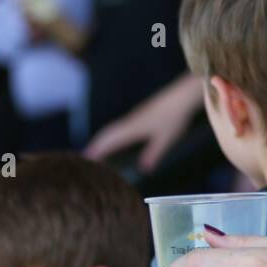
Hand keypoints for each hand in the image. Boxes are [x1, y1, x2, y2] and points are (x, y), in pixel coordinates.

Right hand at [84, 76, 199, 170]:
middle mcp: (129, 121)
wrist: (181, 96)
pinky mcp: (140, 114)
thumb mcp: (164, 140)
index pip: (108, 139)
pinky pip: (120, 126)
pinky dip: (113, 134)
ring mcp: (134, 116)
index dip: (97, 149)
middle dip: (96, 144)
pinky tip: (119, 139)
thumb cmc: (173, 117)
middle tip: (86, 156)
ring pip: (113, 128)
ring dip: (104, 138)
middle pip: (107, 132)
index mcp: (132, 128)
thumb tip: (143, 170)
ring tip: (98, 150)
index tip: (85, 158)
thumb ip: (153, 154)